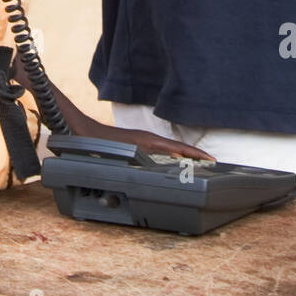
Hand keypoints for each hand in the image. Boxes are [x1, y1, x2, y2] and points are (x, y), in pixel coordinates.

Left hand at [72, 117, 214, 161]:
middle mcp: (148, 139)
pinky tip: (174, 162)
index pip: (178, 147)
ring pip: (170, 148)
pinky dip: (173, 155)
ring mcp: (143, 140)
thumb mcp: (118, 148)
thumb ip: (142, 150)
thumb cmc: (96, 142)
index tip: (212, 159)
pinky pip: (161, 150)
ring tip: (200, 164)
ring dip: (185, 155)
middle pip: (178, 146)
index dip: (195, 153)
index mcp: (147, 140)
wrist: (82, 132)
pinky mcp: (138, 143)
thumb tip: (158, 150)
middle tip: (213, 163)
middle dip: (196, 154)